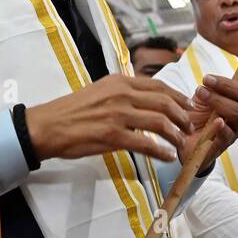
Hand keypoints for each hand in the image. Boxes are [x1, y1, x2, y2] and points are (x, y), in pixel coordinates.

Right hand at [25, 74, 195, 163]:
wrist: (47, 126)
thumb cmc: (72, 111)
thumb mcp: (100, 91)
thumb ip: (123, 93)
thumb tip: (145, 102)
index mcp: (119, 81)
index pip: (158, 85)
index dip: (179, 96)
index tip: (189, 105)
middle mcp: (121, 94)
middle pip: (164, 102)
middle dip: (183, 116)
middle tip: (190, 127)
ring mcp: (118, 114)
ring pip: (160, 122)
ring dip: (176, 134)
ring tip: (182, 143)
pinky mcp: (113, 135)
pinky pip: (146, 143)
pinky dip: (161, 151)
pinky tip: (167, 156)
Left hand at [181, 47, 237, 165]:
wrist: (184, 139)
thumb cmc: (196, 114)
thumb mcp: (201, 95)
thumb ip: (209, 86)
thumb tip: (208, 81)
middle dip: (226, 85)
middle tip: (205, 80)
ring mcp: (236, 127)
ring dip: (219, 100)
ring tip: (200, 95)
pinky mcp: (225, 143)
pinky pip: (229, 134)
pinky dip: (222, 127)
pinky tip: (216, 122)